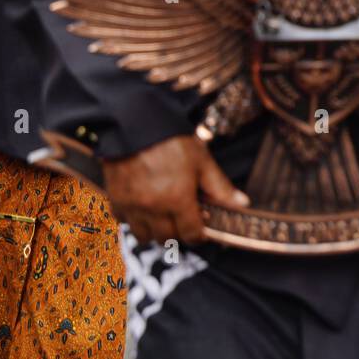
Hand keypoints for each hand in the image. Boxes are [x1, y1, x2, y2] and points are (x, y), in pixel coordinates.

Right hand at [102, 134, 248, 244]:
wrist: (133, 120)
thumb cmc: (170, 138)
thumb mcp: (201, 159)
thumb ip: (220, 186)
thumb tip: (242, 204)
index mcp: (178, 199)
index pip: (191, 235)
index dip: (199, 232)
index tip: (200, 223)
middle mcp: (153, 207)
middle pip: (168, 238)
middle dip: (178, 231)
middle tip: (182, 214)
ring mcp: (132, 205)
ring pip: (144, 236)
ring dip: (154, 230)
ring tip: (162, 212)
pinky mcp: (115, 198)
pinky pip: (124, 222)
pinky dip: (133, 219)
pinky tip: (142, 204)